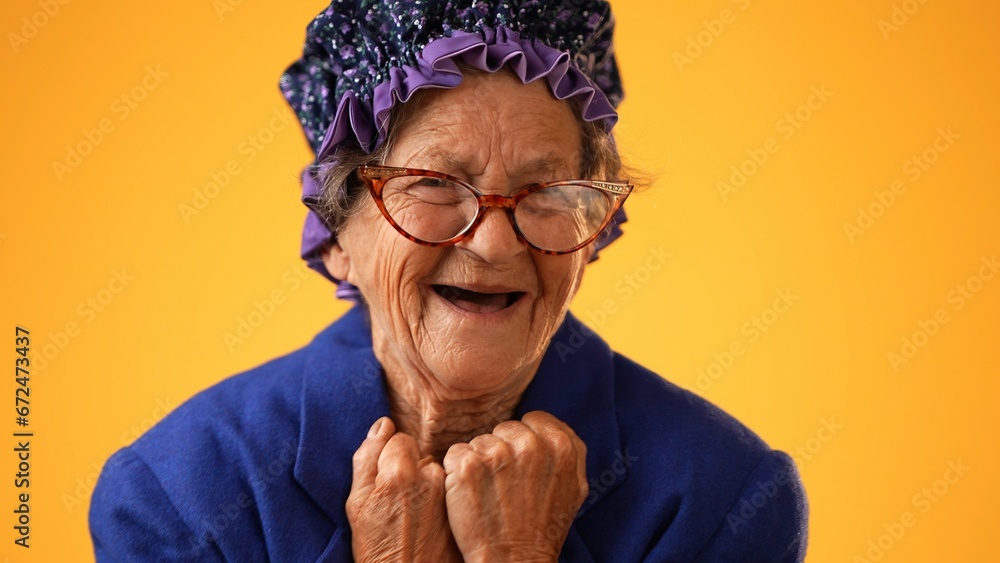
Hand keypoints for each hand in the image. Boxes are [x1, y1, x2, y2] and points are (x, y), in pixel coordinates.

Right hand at [347, 417, 461, 562]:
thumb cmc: (377, 547)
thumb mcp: (357, 504)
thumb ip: (367, 458)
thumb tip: (382, 424)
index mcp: (399, 471)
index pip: (398, 438)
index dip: (388, 458)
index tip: (385, 480)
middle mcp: (428, 476)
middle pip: (418, 453)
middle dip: (408, 467)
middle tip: (398, 499)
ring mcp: (448, 491)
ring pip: (434, 469)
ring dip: (425, 482)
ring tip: (413, 512)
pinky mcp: (461, 505)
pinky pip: (448, 487)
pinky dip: (439, 495)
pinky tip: (430, 517)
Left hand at [443, 411, 587, 562]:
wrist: (516, 561)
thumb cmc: (544, 529)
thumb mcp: (575, 487)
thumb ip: (570, 450)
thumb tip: (553, 427)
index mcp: (561, 445)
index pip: (533, 420)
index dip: (524, 442)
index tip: (521, 466)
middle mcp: (531, 445)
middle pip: (505, 429)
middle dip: (502, 451)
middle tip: (505, 485)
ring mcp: (497, 454)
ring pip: (480, 442)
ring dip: (480, 462)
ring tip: (490, 493)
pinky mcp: (467, 466)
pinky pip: (456, 453)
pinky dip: (457, 471)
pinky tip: (470, 494)